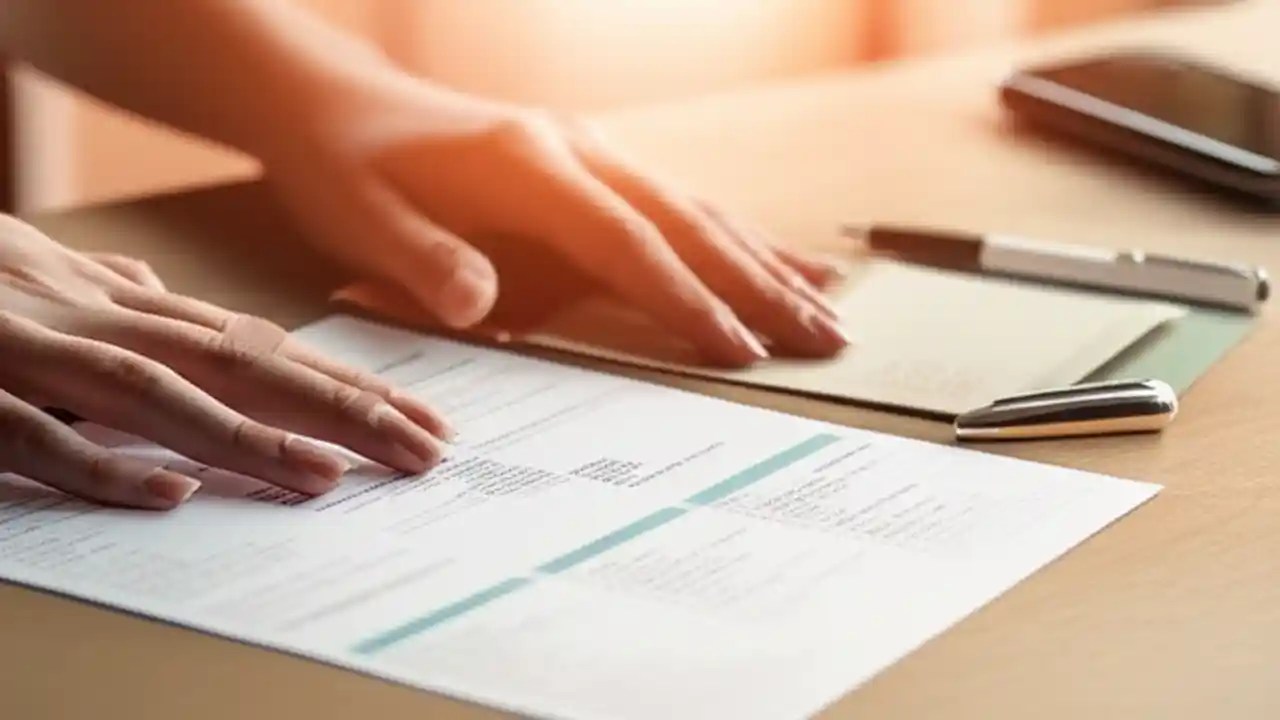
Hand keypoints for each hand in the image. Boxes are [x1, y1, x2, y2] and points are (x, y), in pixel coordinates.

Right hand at [0, 216, 450, 509]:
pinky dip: (99, 465)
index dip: (347, 385)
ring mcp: (26, 352)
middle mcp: (95, 321)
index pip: (261, 349)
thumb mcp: (44, 277)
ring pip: (156, 394)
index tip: (421, 422)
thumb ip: (115, 298)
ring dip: (247, 437)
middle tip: (426, 453)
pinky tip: (168, 496)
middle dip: (342, 409)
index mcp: (122, 307)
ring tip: (331, 476)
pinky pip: (31, 435)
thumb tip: (179, 299)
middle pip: (241, 365)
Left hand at [260, 72, 848, 366]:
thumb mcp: (360, 216)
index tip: (740, 352)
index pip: (626, 242)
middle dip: (760, 286)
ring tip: (829, 311)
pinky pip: (681, 202)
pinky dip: (738, 236)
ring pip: (699, 210)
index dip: (685, 299)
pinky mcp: (593, 163)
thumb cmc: (346, 166)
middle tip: (826, 342)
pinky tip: (781, 259)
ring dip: (766, 262)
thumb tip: (482, 308)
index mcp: (528, 165)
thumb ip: (422, 261)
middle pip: (687, 223)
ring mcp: (592, 151)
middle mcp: (577, 150)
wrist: (337, 101)